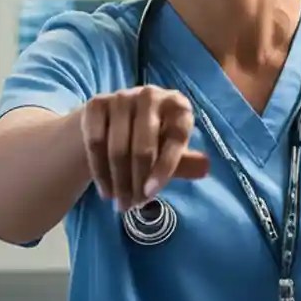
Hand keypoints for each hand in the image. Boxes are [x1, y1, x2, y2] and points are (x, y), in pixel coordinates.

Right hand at [80, 86, 209, 210]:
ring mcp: (122, 97)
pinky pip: (96, 143)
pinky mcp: (96, 104)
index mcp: (177, 105)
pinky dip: (100, 171)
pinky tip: (106, 190)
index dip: (164, 169)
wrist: (111, 124)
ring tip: (121, 203)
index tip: (150, 194)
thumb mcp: (170, 151)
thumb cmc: (151, 140)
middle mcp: (151, 95)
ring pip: (118, 149)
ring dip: (118, 182)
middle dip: (136, 182)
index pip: (175, 139)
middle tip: (132, 205)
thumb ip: (185, 162)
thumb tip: (204, 168)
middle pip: (143, 148)